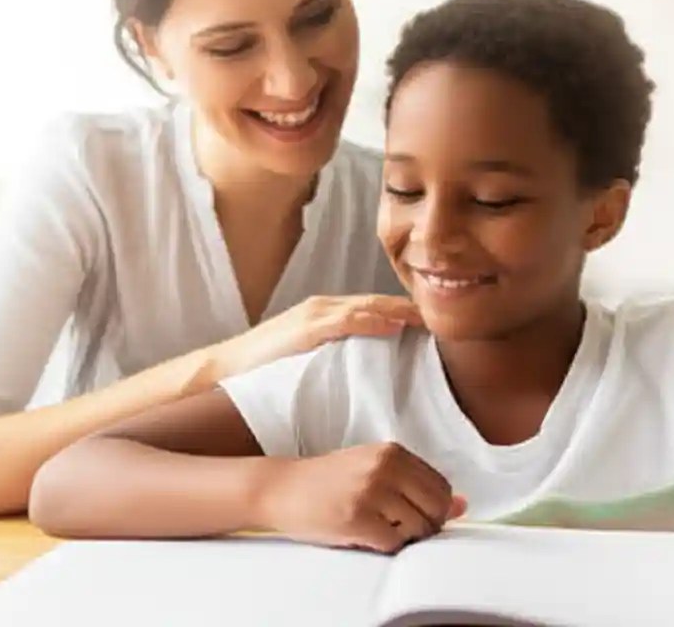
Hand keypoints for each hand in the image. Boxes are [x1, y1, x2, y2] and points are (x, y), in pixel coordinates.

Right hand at [211, 295, 422, 380]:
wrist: (222, 371)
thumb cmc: (266, 371)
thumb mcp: (311, 360)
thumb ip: (340, 356)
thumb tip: (375, 370)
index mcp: (329, 314)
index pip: (379, 308)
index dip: (411, 313)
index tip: (442, 323)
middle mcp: (326, 307)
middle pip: (381, 302)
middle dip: (415, 307)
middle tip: (452, 315)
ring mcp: (315, 315)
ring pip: (368, 306)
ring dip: (402, 310)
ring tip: (434, 319)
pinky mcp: (305, 329)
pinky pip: (345, 320)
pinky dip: (372, 320)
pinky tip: (394, 325)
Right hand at [256, 442, 466, 554]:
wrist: (282, 488)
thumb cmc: (329, 482)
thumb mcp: (374, 472)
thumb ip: (416, 485)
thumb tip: (462, 506)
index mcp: (393, 452)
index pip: (441, 487)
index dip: (433, 509)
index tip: (412, 514)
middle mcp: (385, 467)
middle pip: (436, 509)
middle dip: (424, 526)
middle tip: (398, 528)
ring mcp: (370, 492)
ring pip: (417, 529)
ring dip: (403, 538)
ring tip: (378, 528)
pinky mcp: (356, 519)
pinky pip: (393, 544)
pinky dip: (385, 546)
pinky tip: (365, 535)